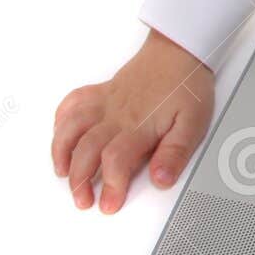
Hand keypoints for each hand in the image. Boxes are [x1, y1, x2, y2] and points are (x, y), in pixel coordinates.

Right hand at [52, 28, 214, 213]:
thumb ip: (175, 153)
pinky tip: (60, 134)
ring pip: (71, 128)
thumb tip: (161, 179)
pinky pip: (72, 103)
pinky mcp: (101, 92)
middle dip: (80, 181)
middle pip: (86, 150)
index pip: (116, 162)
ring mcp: (106, 103)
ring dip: (61, 152)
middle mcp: (116, 115)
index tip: (109, 204)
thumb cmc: (187, 86)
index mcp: (139, 126)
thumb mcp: (193, 123)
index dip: (110, 187)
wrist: (181, 49)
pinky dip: (60, 120)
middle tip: (83, 200)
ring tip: (63, 173)